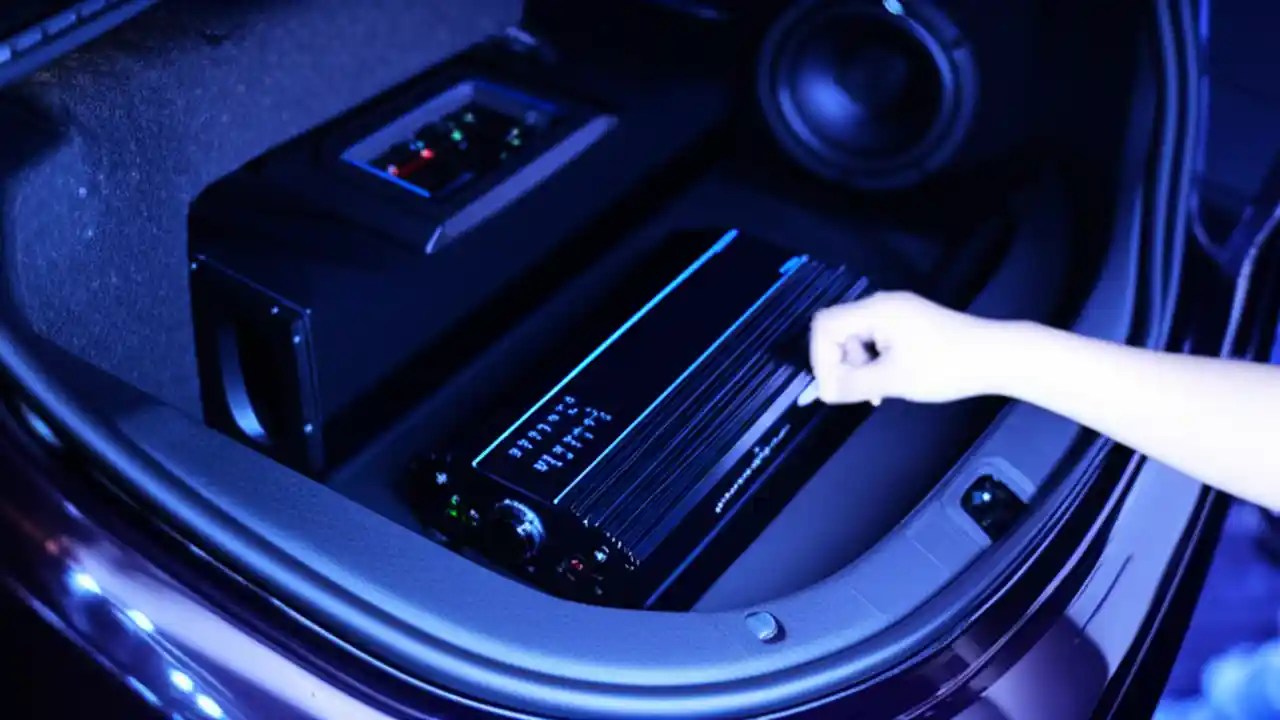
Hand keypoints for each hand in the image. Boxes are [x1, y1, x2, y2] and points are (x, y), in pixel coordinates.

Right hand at [808, 291, 1006, 405]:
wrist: (996, 357)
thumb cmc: (946, 366)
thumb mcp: (894, 380)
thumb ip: (853, 385)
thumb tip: (823, 393)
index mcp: (876, 310)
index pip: (824, 326)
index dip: (820, 360)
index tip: (832, 390)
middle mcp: (883, 305)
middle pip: (838, 331)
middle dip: (840, 365)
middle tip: (857, 393)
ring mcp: (897, 312)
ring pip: (856, 339)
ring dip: (858, 367)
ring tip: (878, 391)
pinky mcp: (909, 322)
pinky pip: (875, 340)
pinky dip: (874, 362)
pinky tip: (889, 382)